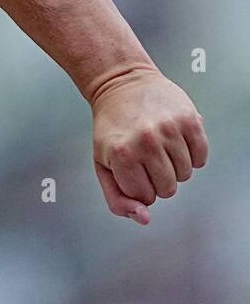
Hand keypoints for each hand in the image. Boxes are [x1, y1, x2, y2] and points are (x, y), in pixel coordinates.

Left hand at [90, 67, 208, 224]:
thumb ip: (117, 199)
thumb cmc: (111, 129)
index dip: (139, 187)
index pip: (145, 197)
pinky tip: (175, 143)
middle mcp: (146, 142)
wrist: (122, 84)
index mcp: (121, 155)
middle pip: (168, 189)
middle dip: (157, 180)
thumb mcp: (102, 164)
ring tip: (159, 149)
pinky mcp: (190, 120)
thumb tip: (144, 219)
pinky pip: (201, 158)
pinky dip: (191, 157)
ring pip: (185, 175)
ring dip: (174, 168)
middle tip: (145, 160)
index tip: (130, 169)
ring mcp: (170, 130)